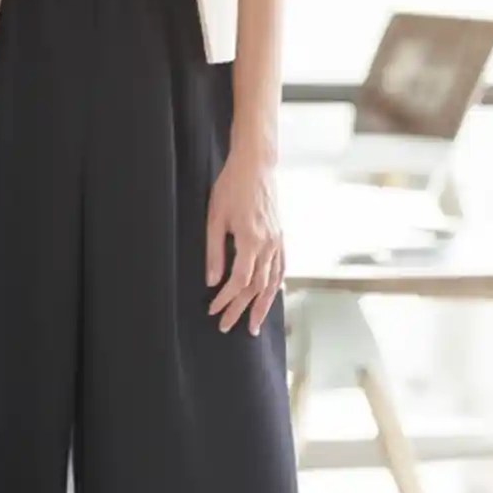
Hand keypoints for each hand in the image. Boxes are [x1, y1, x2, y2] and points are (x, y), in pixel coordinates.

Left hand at [205, 151, 285, 335]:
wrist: (256, 166)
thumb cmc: (231, 187)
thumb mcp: (215, 218)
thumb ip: (214, 252)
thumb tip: (211, 281)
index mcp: (251, 240)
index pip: (239, 281)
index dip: (226, 299)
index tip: (213, 310)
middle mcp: (269, 244)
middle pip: (256, 287)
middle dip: (240, 309)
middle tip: (227, 327)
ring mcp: (278, 241)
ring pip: (273, 282)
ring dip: (263, 306)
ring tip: (253, 325)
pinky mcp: (280, 236)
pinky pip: (281, 267)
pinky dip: (275, 286)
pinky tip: (270, 297)